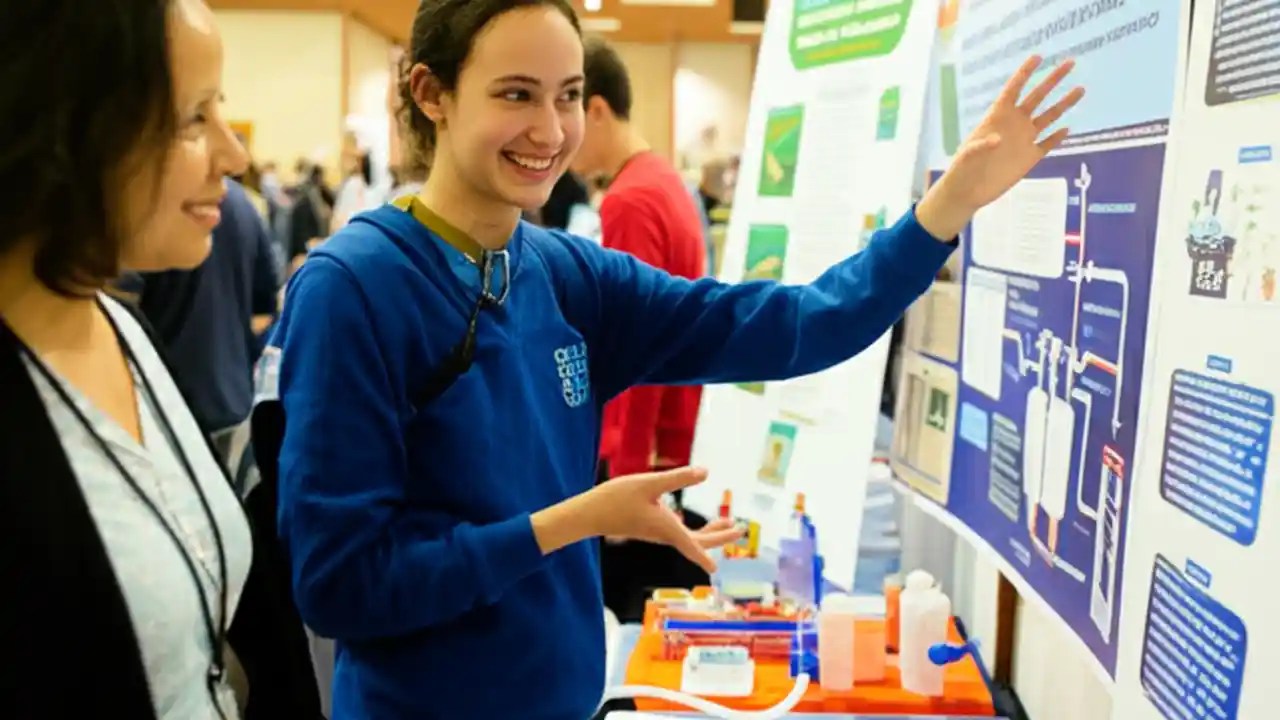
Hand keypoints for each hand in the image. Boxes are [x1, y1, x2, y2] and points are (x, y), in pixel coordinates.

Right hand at [534, 467, 741, 571]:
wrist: (589, 513)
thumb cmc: (616, 499)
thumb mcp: (649, 484)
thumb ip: (678, 478)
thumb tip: (706, 473)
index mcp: (667, 528)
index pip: (694, 545)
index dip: (707, 556)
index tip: (717, 570)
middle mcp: (665, 534)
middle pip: (698, 542)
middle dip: (721, 537)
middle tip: (741, 528)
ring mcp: (657, 532)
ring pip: (689, 538)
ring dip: (710, 532)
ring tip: (727, 521)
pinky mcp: (650, 527)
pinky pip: (678, 533)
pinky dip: (693, 529)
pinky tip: (692, 519)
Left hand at [918, 55, 1085, 239]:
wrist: (968, 192)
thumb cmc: (962, 169)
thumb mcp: (966, 156)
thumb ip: (979, 146)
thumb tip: (997, 139)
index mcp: (997, 116)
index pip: (1014, 89)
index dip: (1025, 72)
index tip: (1038, 56)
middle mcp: (1014, 123)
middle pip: (1038, 96)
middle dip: (1054, 79)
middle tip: (1070, 62)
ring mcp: (1024, 139)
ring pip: (1049, 117)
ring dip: (1064, 103)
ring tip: (1080, 89)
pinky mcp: (1030, 157)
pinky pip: (1047, 144)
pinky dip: (1057, 137)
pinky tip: (1067, 129)